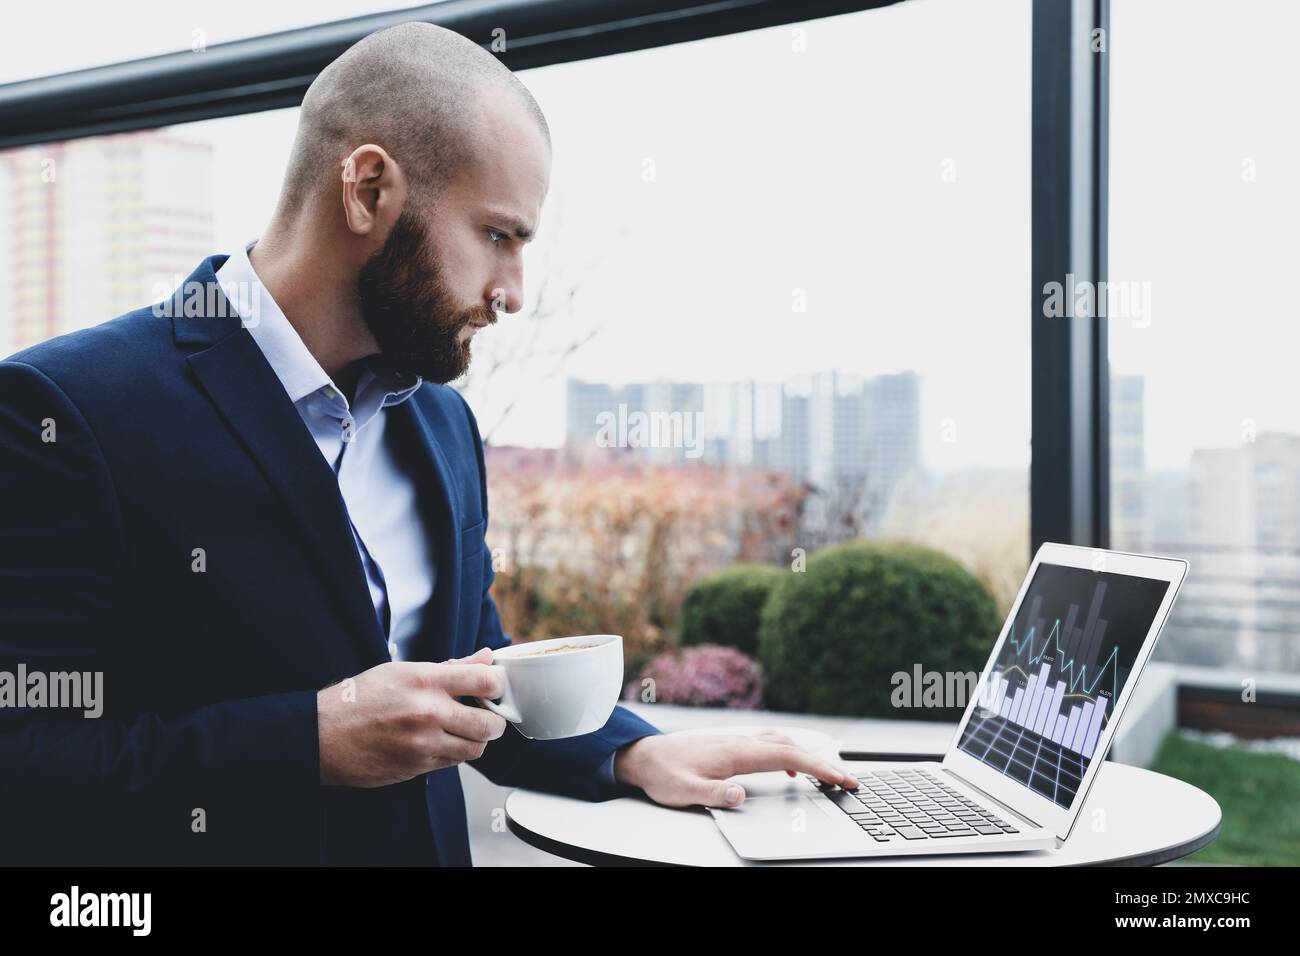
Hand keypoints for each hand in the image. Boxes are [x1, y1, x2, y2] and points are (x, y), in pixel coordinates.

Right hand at [317, 647, 507, 786]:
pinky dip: (454, 753)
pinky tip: (441, 741)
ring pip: (475, 748)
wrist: (324, 736)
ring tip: (463, 729)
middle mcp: (428, 713)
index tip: (493, 687)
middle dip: (495, 720)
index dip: (497, 685)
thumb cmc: (360, 698)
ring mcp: (423, 744)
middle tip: (487, 714)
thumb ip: (450, 667)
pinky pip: (453, 762)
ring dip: (476, 739)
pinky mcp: (417, 767)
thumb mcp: (403, 670)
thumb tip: (484, 657)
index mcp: (425, 681)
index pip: (484, 681)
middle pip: (489, 724)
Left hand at [612, 730, 858, 808]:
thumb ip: (714, 794)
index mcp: (736, 753)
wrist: (645, 755)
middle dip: (823, 762)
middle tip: (849, 780)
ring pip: (783, 742)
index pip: (788, 757)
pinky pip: (770, 743)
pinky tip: (791, 769)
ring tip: (828, 774)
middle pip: (792, 747)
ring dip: (808, 755)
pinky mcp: (732, 743)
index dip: (818, 767)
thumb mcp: (685, 793)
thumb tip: (740, 794)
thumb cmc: (664, 775)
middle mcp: (741, 741)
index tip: (841, 778)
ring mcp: (737, 740)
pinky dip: (790, 753)